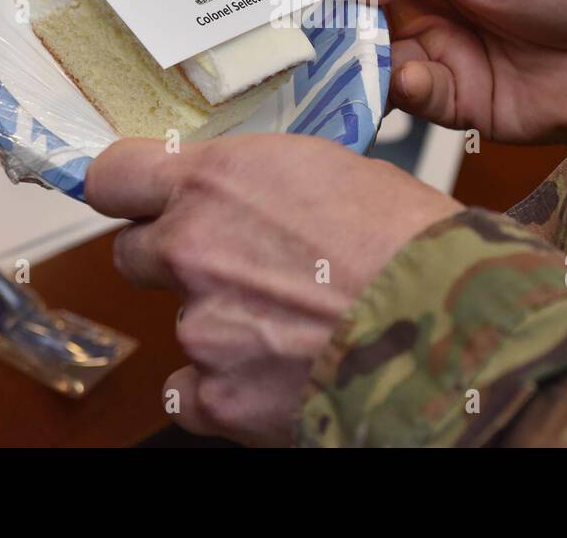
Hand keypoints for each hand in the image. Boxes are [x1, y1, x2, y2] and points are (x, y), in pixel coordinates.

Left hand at [87, 133, 459, 445]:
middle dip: (176, 259)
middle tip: (238, 265)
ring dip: (222, 323)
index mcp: (218, 181)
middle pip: (135, 252)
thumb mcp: (334, 171)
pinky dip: (224, 388)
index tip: (130, 198)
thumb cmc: (416, 243)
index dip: (123, 189)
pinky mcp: (220, 396)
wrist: (454, 324)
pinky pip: (191, 392)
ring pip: (181, 323)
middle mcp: (192, 249)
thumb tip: (247, 194)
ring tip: (294, 322)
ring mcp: (201, 327)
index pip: (112, 176)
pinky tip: (276, 371)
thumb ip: (263, 182)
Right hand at [320, 0, 566, 142]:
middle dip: (322, 20)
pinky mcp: (456, 101)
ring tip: (349, 57)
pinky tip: (415, 79)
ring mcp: (437, 51)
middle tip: (293, 28)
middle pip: (347, 12)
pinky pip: (409, 99)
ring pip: (368, 60)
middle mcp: (422, 1)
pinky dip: (402, 92)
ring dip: (355, 60)